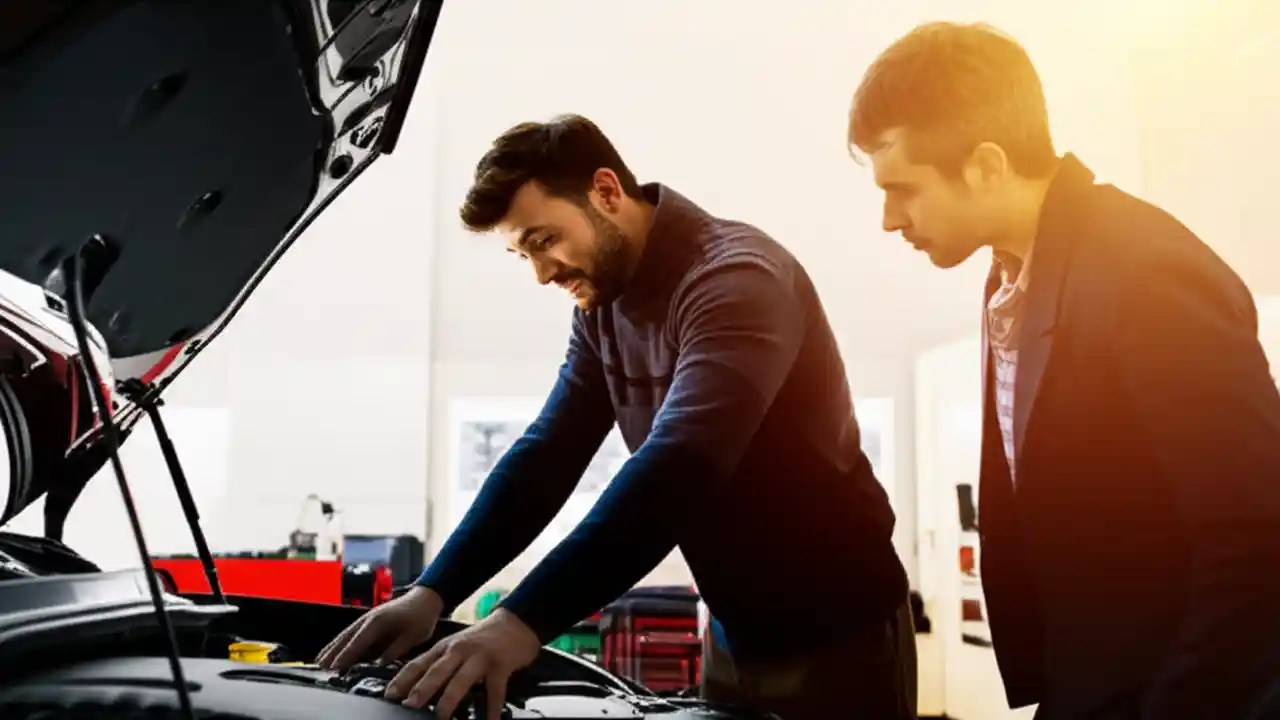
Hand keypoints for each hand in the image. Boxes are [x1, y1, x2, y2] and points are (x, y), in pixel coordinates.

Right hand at [315, 585, 444, 670]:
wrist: (426, 598)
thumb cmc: (421, 617)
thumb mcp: (413, 636)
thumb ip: (396, 650)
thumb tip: (380, 664)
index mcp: (378, 622)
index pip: (358, 642)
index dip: (345, 656)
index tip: (334, 667)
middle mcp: (368, 619)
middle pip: (346, 638)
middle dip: (332, 652)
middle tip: (319, 667)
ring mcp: (367, 619)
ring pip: (346, 635)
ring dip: (332, 647)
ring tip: (319, 660)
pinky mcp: (370, 621)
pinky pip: (351, 633)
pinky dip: (341, 642)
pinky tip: (334, 649)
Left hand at [385, 608, 540, 719]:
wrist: (515, 622)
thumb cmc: (483, 638)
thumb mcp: (457, 645)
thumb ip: (441, 663)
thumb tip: (420, 688)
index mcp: (445, 647)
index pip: (419, 663)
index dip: (403, 679)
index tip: (389, 694)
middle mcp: (459, 650)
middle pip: (437, 671)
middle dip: (421, 689)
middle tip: (408, 704)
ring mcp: (480, 657)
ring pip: (461, 679)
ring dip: (449, 699)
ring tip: (441, 716)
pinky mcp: (500, 665)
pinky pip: (495, 690)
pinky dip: (492, 708)